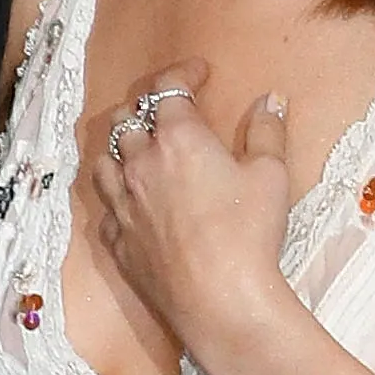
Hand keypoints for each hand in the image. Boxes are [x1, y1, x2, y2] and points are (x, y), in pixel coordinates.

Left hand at [88, 62, 296, 374]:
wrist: (220, 301)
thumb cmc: (249, 233)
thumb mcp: (270, 175)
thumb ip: (267, 131)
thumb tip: (271, 100)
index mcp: (178, 138)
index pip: (169, 89)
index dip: (182, 73)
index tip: (199, 72)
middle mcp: (140, 164)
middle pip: (126, 120)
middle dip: (147, 108)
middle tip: (169, 112)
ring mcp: (122, 204)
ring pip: (104, 161)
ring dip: (120, 149)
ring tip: (139, 151)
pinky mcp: (117, 241)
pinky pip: (105, 208)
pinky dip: (116, 196)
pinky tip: (130, 202)